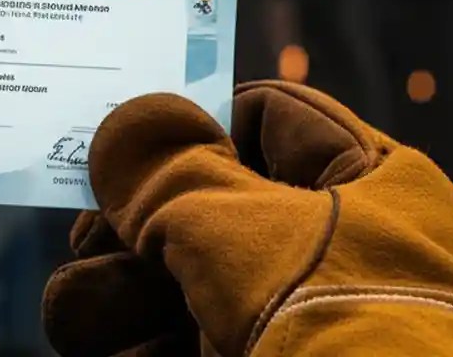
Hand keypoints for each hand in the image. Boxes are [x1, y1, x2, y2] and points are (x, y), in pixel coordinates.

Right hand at [43, 81, 452, 355]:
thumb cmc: (336, 332)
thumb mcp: (244, 233)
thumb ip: (168, 174)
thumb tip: (125, 123)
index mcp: (366, 188)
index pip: (270, 119)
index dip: (194, 125)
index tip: (125, 149)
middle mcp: (329, 254)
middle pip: (201, 208)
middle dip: (131, 226)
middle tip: (88, 241)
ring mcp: (291, 329)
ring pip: (170, 288)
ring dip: (112, 297)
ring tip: (86, 317)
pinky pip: (166, 350)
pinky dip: (131, 355)